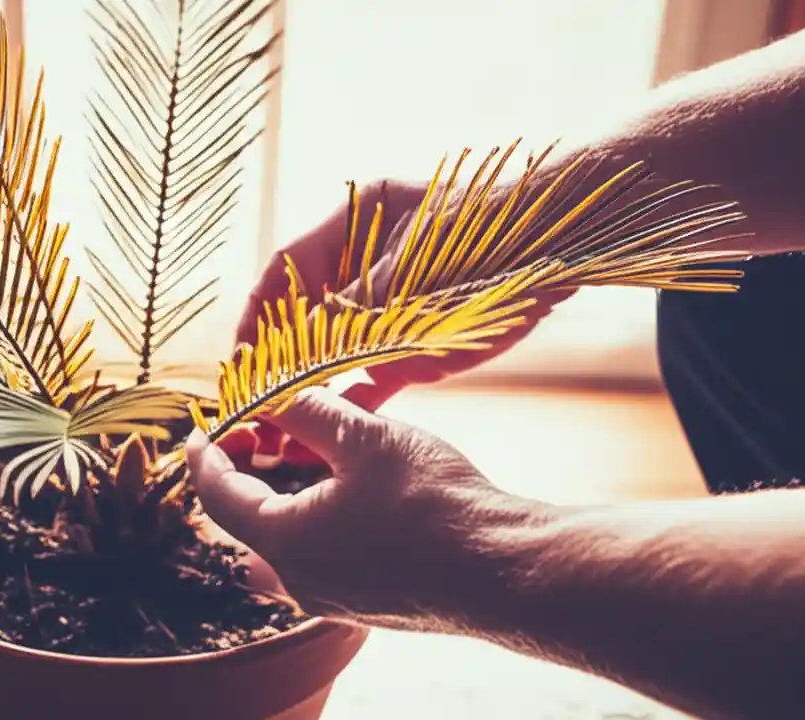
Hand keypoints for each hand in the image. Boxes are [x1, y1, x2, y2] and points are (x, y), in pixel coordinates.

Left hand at [189, 387, 544, 629]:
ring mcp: (331, 599)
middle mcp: (297, 581)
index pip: (217, 495)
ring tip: (318, 449)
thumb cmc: (434, 503)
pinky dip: (319, 518)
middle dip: (251, 469)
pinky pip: (320, 557)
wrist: (507, 570)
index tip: (204, 425)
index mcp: (283, 541)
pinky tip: (355, 486)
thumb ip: (307, 412)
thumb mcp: (365, 438)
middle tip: (270, 428)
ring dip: (289, 493)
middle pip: (248, 519)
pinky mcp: (365, 604)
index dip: (206, 453)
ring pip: (286, 539)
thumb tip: (272, 392)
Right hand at [228, 180, 572, 467]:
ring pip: (332, 349)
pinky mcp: (418, 341)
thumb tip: (301, 344)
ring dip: (308, 383)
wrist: (563, 241)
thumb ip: (358, 304)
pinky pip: (373, 373)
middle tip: (254, 398)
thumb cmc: (490, 230)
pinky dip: (352, 396)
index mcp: (354, 223)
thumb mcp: (415, 264)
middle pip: (302, 315)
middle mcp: (362, 266)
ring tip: (281, 420)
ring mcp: (389, 304)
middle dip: (276, 357)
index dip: (258, 314)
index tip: (241, 355)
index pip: (286, 271)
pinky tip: (328, 422)